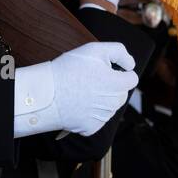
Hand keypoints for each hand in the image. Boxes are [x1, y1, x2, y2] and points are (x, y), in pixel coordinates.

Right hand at [13, 42, 137, 138]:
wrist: (45, 92)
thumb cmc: (70, 68)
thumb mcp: (95, 49)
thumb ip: (119, 53)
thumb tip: (131, 64)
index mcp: (118, 85)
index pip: (131, 79)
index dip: (120, 72)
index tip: (106, 70)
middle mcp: (114, 104)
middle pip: (121, 94)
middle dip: (111, 86)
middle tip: (91, 79)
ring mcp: (103, 118)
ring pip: (109, 106)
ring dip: (101, 99)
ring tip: (82, 90)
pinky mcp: (91, 128)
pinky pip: (97, 119)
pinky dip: (90, 113)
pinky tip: (78, 104)